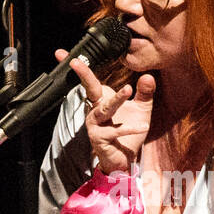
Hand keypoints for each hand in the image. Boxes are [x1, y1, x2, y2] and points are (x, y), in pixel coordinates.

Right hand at [57, 48, 154, 174]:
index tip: (65, 54)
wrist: (124, 159)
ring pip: (105, 108)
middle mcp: (95, 110)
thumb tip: (148, 76)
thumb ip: (145, 93)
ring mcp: (96, 125)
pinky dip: (130, 128)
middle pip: (90, 88)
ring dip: (117, 98)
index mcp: (101, 100)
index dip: (80, 68)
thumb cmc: (129, 132)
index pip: (91, 80)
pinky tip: (143, 126)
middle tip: (76, 62)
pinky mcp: (101, 139)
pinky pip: (117, 130)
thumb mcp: (141, 109)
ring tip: (128, 88)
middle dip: (83, 74)